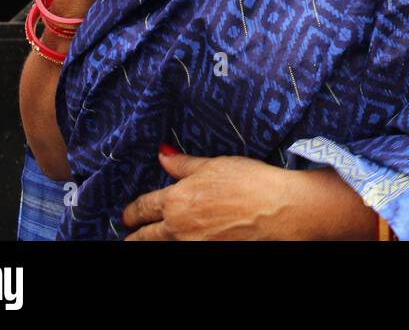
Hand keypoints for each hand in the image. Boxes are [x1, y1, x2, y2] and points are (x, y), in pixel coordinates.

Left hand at [121, 147, 376, 239]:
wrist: (280, 210)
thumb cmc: (252, 182)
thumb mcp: (216, 164)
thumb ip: (185, 164)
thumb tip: (162, 154)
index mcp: (177, 199)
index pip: (142, 208)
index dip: (131, 212)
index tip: (127, 215)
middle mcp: (178, 227)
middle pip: (144, 238)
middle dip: (134, 237)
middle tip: (130, 235)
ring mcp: (192, 245)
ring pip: (161, 248)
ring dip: (154, 243)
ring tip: (151, 241)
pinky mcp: (207, 254)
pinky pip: (183, 251)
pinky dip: (178, 245)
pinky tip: (182, 241)